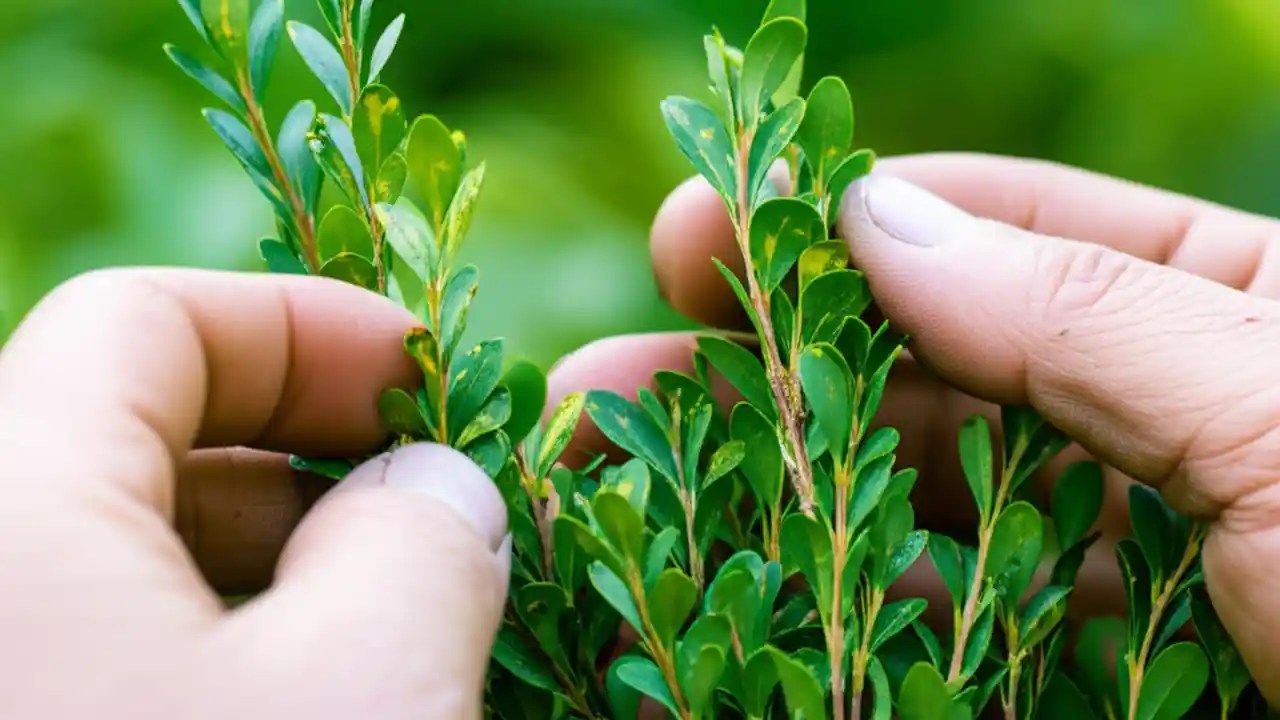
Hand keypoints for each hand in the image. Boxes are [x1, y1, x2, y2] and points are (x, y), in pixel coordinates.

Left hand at [0, 270, 508, 717]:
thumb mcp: (362, 693)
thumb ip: (419, 542)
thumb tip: (434, 485)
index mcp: (4, 505)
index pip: (142, 319)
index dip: (310, 329)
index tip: (432, 393)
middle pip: (128, 440)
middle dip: (305, 461)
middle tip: (429, 524)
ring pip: (117, 565)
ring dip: (273, 573)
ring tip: (385, 638)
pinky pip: (100, 661)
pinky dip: (210, 658)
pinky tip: (299, 705)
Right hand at [544, 153, 1279, 700]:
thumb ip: (1086, 309)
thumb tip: (874, 213)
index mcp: (1249, 314)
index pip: (1017, 235)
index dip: (852, 221)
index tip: (701, 228)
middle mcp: (1174, 432)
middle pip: (932, 376)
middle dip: (769, 372)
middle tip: (607, 378)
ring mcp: (1131, 575)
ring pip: (920, 518)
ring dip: (777, 501)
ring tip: (628, 491)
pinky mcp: (1100, 693)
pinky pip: (949, 649)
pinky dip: (839, 633)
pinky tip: (733, 611)